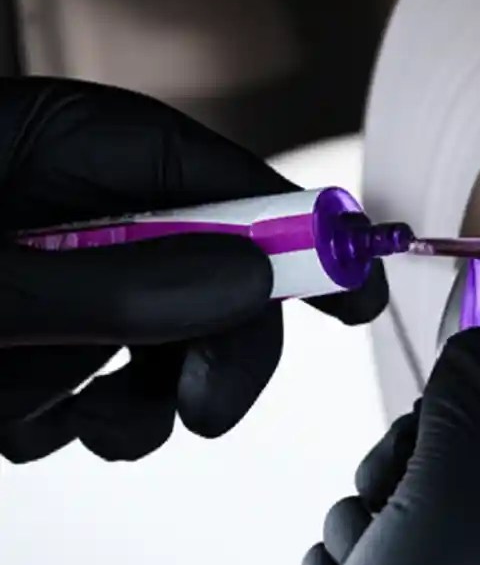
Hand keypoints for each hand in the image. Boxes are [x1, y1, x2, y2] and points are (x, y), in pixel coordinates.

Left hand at [0, 78, 387, 461]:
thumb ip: (114, 287)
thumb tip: (248, 288)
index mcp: (74, 145)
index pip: (229, 182)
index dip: (307, 238)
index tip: (359, 298)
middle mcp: (76, 205)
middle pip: (210, 277)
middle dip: (213, 352)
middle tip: (203, 410)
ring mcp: (56, 270)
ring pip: (153, 345)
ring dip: (126, 405)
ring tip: (67, 419)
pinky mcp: (31, 329)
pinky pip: (87, 385)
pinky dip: (61, 417)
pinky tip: (16, 407)